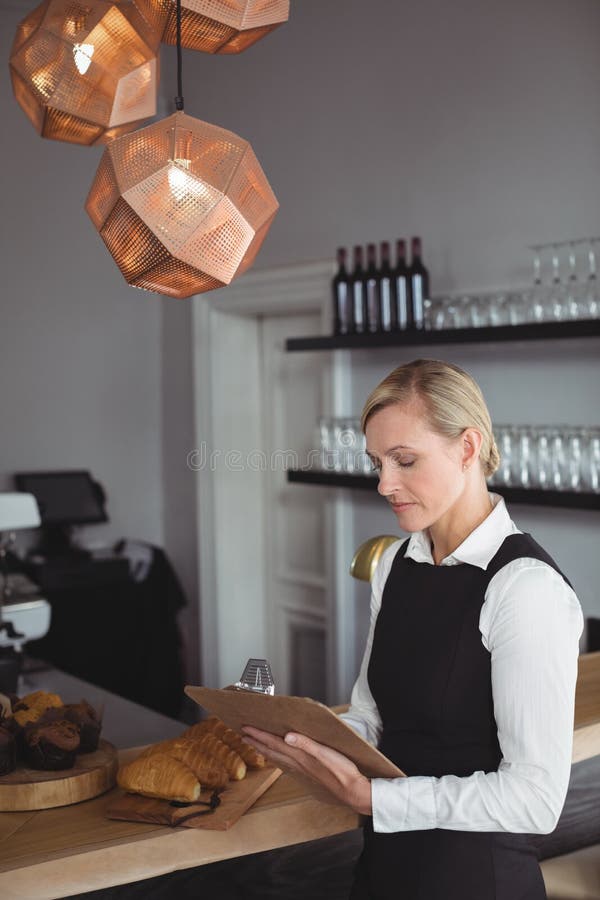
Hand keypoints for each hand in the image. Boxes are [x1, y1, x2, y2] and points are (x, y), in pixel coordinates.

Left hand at [241, 726, 371, 815]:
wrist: (353, 792)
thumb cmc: (343, 771)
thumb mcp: (326, 754)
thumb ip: (306, 744)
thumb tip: (287, 736)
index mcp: (300, 757)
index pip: (275, 743)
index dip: (259, 735)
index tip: (246, 728)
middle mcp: (298, 765)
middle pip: (272, 752)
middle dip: (257, 742)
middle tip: (243, 734)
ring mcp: (302, 772)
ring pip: (278, 759)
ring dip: (265, 751)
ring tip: (255, 745)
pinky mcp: (308, 776)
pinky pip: (287, 766)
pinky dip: (278, 760)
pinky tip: (279, 759)